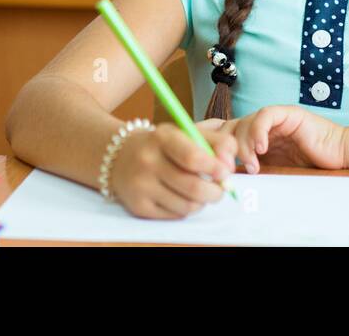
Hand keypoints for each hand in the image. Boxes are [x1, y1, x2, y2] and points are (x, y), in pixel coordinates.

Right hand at [108, 120, 237, 219]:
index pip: (193, 157)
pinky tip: (180, 196)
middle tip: (220, 188)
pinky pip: (175, 215)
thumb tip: (230, 165)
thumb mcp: (186, 133)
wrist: (119, 156)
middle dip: (216, 191)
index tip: (226, 172)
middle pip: (194, 187)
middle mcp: (147, 161)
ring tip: (200, 191)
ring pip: (188, 205)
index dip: (215, 167)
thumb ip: (216, 142)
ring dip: (202, 202)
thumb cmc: (163, 145)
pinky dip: (186, 208)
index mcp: (161, 137)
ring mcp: (141, 185)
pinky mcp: (139, 206)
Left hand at [204, 105, 348, 171]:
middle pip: (230, 127)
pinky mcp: (287, 113)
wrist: (339, 157)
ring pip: (245, 122)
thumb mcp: (274, 170)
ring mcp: (273, 118)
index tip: (210, 166)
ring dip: (244, 144)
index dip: (214, 146)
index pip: (224, 135)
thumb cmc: (309, 166)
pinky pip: (266, 115)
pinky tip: (261, 149)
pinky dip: (259, 131)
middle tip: (226, 167)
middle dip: (224, 147)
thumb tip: (223, 180)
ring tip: (253, 165)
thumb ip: (252, 169)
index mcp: (253, 138)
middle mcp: (260, 125)